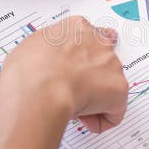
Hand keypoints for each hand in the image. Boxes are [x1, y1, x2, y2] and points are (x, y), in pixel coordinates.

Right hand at [0, 16, 127, 148]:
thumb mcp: (29, 47)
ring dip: (94, 98)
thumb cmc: (28, 70)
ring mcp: (112, 64)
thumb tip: (44, 62)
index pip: (91, 35)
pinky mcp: (120, 88)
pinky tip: (83, 120)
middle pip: (103, 61)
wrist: (40, 88)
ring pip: (108, 86)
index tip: (79, 67)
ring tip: (72, 106)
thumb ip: (46, 50)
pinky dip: (101, 120)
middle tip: (71, 92)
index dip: (85, 56)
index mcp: (76, 27)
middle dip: (91, 78)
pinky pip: (114, 111)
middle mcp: (98, 42)